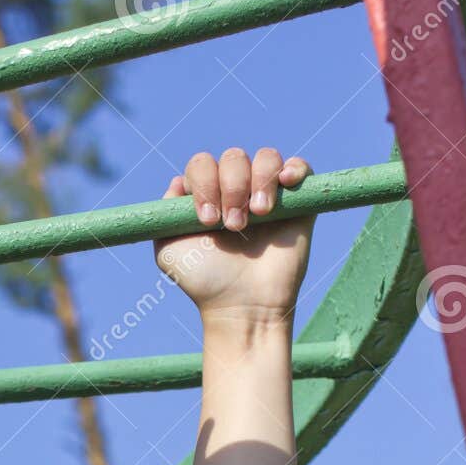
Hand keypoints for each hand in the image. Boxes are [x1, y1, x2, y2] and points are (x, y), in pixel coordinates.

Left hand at [155, 148, 314, 321]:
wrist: (244, 306)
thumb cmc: (205, 283)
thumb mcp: (168, 250)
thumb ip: (165, 214)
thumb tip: (179, 183)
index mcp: (207, 196)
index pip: (202, 165)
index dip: (204, 184)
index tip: (208, 219)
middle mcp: (236, 191)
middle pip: (233, 158)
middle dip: (232, 187)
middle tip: (233, 227)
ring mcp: (267, 194)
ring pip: (266, 157)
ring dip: (259, 181)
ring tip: (259, 215)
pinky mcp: (298, 203)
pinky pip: (300, 166)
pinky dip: (294, 168)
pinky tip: (287, 184)